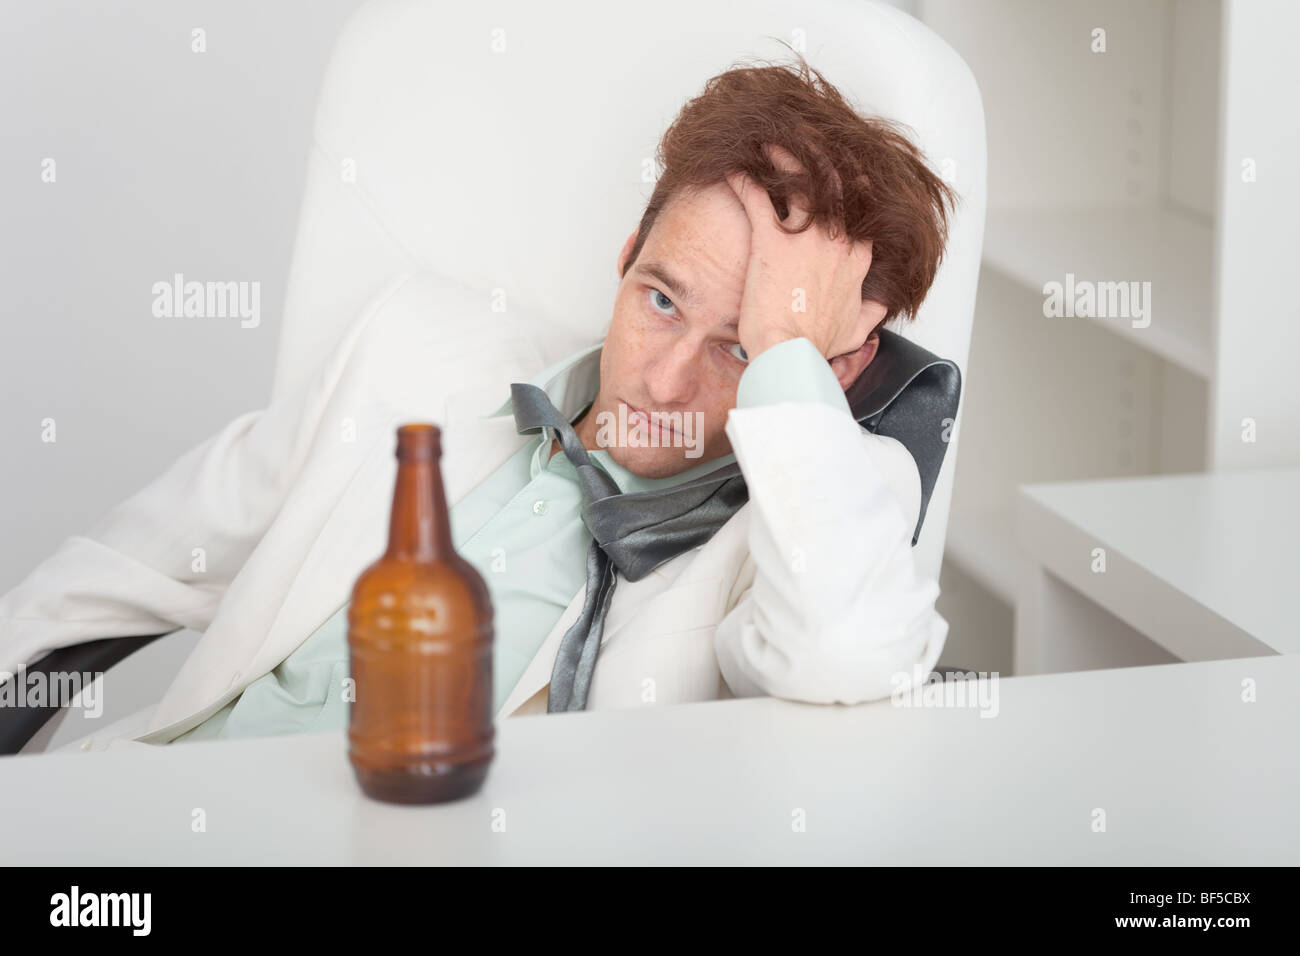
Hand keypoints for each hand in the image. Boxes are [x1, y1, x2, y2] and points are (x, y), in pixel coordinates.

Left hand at [724, 144, 887, 360]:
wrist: (793, 352)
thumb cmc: (818, 344)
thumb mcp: (856, 330)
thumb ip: (872, 313)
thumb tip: (882, 306)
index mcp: (856, 257)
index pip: (861, 210)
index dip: (853, 187)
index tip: (845, 174)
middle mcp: (836, 239)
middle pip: (834, 183)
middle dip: (822, 156)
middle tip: (808, 139)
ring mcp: (804, 237)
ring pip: (799, 181)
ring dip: (783, 157)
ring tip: (769, 144)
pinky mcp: (771, 241)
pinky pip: (757, 198)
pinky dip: (744, 181)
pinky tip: (733, 170)